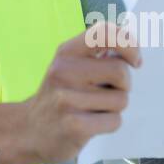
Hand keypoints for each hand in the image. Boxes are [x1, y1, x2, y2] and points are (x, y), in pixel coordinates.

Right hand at [19, 21, 140, 163]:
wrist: (30, 130)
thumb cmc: (61, 96)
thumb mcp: (69, 66)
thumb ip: (97, 55)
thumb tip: (131, 51)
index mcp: (66, 52)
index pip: (104, 33)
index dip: (128, 44)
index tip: (134, 61)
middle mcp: (64, 71)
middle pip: (120, 71)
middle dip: (123, 85)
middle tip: (106, 92)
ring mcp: (66, 99)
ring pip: (121, 99)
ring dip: (114, 107)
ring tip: (93, 109)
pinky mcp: (74, 125)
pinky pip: (114, 121)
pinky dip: (109, 124)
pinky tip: (90, 124)